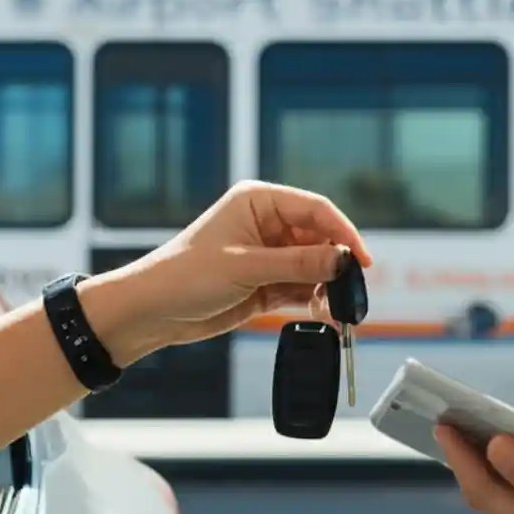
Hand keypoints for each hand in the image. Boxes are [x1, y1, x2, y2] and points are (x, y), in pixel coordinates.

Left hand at [81, 181, 370, 365]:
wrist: (152, 311)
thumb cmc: (185, 275)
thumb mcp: (246, 266)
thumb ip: (298, 264)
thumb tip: (342, 261)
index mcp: (259, 202)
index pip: (315, 209)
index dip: (343, 232)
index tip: (361, 259)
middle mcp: (267, 224)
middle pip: (320, 238)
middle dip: (336, 263)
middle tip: (351, 288)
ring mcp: (268, 254)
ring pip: (314, 265)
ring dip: (326, 285)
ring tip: (335, 306)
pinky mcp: (266, 283)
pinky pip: (302, 287)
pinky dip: (314, 299)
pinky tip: (321, 311)